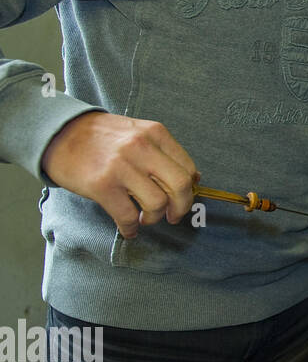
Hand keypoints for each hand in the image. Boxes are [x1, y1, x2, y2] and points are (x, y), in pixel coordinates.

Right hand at [40, 113, 199, 237]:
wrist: (59, 132)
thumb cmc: (101, 136)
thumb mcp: (137, 132)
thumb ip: (162, 151)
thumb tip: (193, 177)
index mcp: (155, 133)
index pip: (187, 167)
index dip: (190, 188)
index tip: (183, 198)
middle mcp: (142, 147)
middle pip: (180, 185)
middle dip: (181, 207)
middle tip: (174, 216)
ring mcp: (121, 167)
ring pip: (157, 203)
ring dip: (154, 218)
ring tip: (145, 218)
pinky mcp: (102, 185)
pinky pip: (127, 215)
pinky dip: (131, 228)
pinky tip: (128, 229)